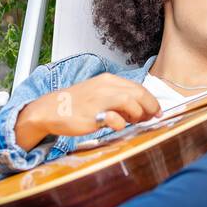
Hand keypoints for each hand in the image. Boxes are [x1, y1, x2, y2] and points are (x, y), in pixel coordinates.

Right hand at [15, 73, 161, 148]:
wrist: (49, 110)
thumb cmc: (74, 104)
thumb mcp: (98, 94)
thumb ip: (117, 99)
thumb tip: (138, 110)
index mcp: (108, 80)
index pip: (138, 87)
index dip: (152, 100)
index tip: (157, 111)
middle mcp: (105, 87)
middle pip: (138, 93)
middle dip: (150, 107)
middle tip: (151, 118)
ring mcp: (99, 100)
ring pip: (130, 102)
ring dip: (138, 114)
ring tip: (133, 122)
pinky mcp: (92, 115)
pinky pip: (114, 118)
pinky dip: (120, 123)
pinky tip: (117, 126)